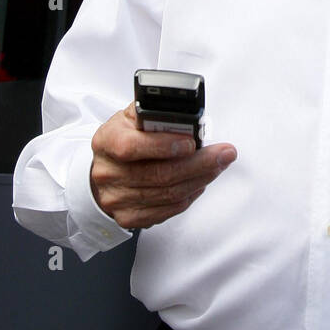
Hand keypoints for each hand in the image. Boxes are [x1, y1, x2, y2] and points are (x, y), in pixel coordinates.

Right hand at [89, 102, 236, 229]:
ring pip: (167, 194)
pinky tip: (200, 183)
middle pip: (158, 174)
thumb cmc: (124, 137)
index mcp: (106, 141)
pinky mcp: (128, 217)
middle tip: (224, 154)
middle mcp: (108, 173)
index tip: (191, 142)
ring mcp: (116, 199)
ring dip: (200, 179)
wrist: (106, 168)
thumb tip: (187, 112)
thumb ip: (154, 112)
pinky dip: (189, 196)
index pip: (130, 147)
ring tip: (218, 165)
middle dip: (198, 164)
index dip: (163, 145)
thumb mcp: (132, 117)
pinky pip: (167, 210)